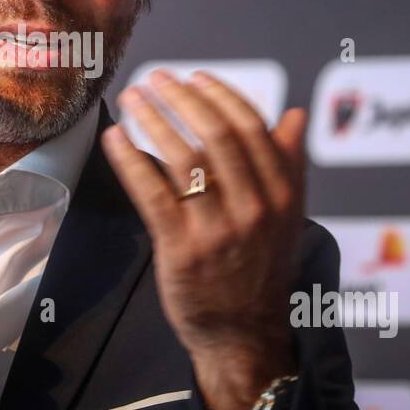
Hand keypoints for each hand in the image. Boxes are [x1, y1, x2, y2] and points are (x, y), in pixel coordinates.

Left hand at [101, 69, 306, 409]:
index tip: (194, 77)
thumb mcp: (286, 216)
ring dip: (152, 120)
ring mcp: (218, 230)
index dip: (219, 95)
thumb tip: (293, 114)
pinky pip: (152, 192)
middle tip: (155, 79)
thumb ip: (287, 163)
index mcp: (282, 194)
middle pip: (215, 136)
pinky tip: (115, 138)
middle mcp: (254, 208)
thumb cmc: (259, 267)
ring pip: (182, 158)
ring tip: (131, 99)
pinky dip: (130, 159)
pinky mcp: (182, 249)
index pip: (250, 128)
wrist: (243, 332)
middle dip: (181, 99)